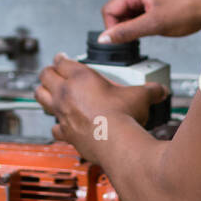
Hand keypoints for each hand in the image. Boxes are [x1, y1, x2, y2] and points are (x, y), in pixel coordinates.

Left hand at [35, 53, 169, 161]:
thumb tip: (160, 90)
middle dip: (48, 73)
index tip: (62, 58)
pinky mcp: (65, 132)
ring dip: (43, 93)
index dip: (62, 58)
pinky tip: (61, 125)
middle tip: (53, 73)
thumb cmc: (123, 116)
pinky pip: (54, 127)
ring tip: (48, 93)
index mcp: (81, 77)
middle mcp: (66, 93)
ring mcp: (62, 113)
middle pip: (45, 75)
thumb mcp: (140, 96)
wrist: (116, 143)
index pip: (62, 61)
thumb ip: (150, 90)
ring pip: (40, 97)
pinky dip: (56, 125)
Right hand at [98, 0, 200, 43]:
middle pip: (118, 11)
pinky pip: (141, 14)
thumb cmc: (190, 9)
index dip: (112, 28)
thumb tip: (105, 38)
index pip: (109, 10)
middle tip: (141, 36)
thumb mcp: (154, 25)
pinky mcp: (157, 0)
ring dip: (136, 26)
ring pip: (130, 14)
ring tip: (153, 30)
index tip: (122, 41)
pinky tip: (157, 28)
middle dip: (126, 27)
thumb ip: (127, 32)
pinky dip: (145, 24)